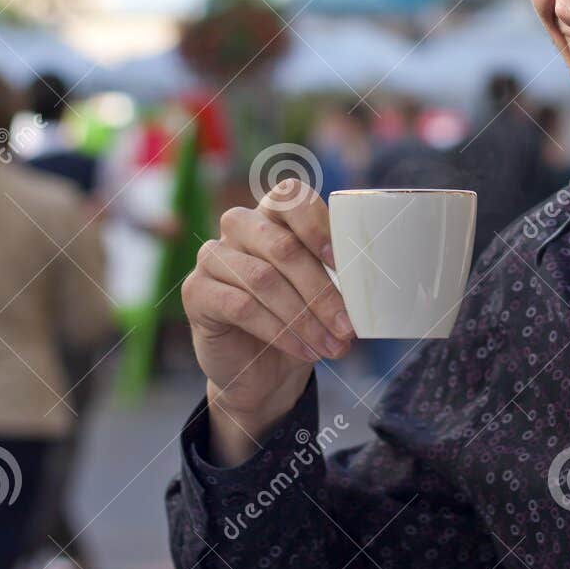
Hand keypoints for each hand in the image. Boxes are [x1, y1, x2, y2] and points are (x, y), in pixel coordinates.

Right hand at [182, 179, 354, 462]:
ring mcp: (213, 257)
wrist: (261, 371)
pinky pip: (241, 307)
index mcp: (273, 213)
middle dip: (321, 290)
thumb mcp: (322, 291)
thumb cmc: (299, 319)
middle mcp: (239, 226)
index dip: (319, 226)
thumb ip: (338, 275)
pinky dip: (279, 331)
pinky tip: (303, 350)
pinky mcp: (196, 292)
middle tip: (348, 326)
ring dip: (304, 318)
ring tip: (331, 346)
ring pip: (263, 279)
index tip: (344, 265)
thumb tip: (373, 283)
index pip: (292, 197)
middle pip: (281, 246)